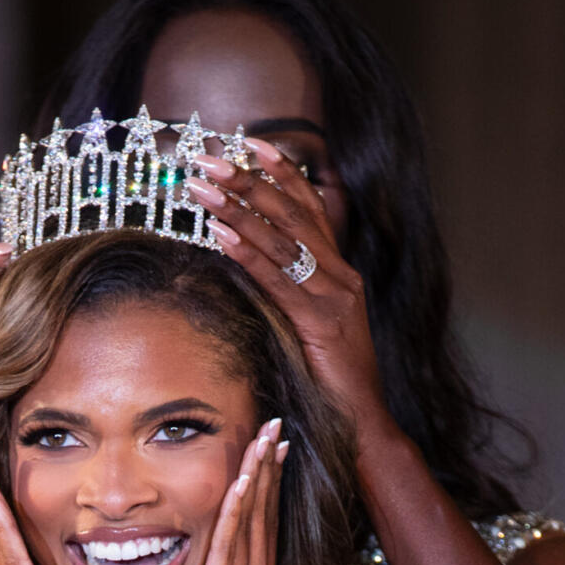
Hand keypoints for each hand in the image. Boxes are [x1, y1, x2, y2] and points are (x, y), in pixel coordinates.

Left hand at [161, 420, 286, 564]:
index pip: (266, 529)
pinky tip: (244, 474)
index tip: (274, 454)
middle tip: (276, 426)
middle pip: (266, 514)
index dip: (271, 488)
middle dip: (271, 467)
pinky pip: (232, 541)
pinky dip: (239, 505)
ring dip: (259, 474)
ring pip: (254, 520)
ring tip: (266, 434)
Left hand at [185, 142, 385, 424]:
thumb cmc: (330, 380)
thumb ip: (288, 293)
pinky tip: (222, 234)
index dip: (282, 171)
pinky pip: (279, 281)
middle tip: (209, 156)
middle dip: (250, 180)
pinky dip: (249, 254)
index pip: (311, 207)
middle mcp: (341, 277)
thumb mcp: (308, 327)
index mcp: (340, 273)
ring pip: (283, 241)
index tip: (249, 142)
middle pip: (293, 213)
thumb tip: (245, 263)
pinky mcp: (322, 324)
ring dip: (239, 209)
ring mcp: (335, 298)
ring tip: (202, 186)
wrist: (362, 422)